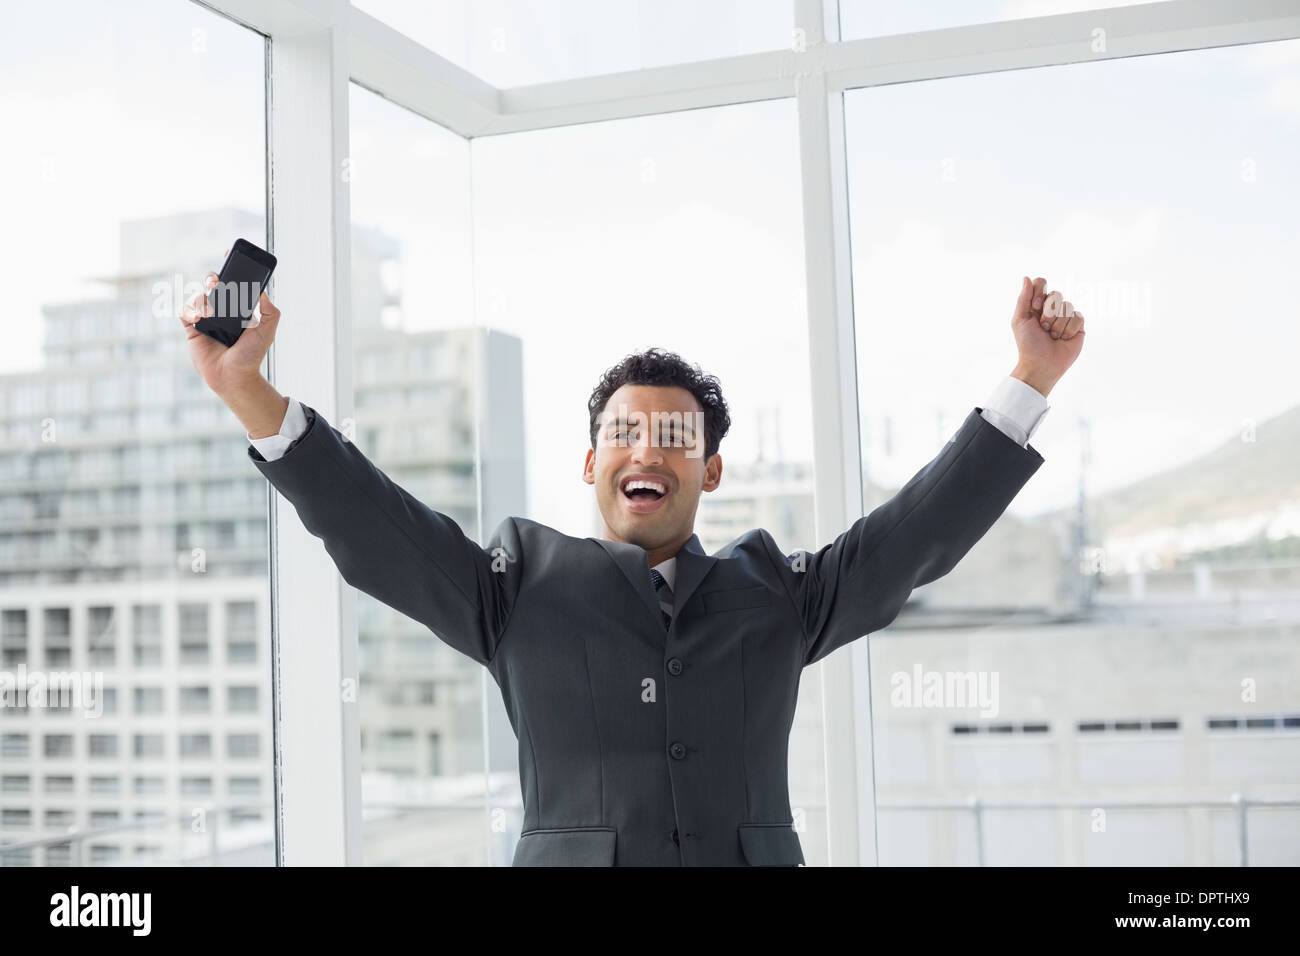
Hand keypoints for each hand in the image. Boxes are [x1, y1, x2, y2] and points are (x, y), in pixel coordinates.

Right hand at [179, 257, 280, 396]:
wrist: (234, 375)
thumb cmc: (251, 354)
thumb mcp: (267, 330)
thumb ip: (271, 310)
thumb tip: (264, 291)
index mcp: (238, 307)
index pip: (233, 283)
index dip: (230, 267)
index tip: (230, 253)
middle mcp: (221, 310)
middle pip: (212, 284)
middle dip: (212, 278)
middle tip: (216, 282)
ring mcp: (205, 318)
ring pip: (198, 296)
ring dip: (202, 299)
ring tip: (211, 312)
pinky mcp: (191, 328)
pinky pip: (185, 311)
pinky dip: (190, 310)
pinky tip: (200, 318)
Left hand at [1009, 275, 1084, 396]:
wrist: (1041, 364)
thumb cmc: (1028, 344)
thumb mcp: (1020, 320)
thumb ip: (1023, 298)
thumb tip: (1026, 277)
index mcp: (1037, 304)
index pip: (1041, 283)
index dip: (1039, 294)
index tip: (1034, 308)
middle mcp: (1052, 308)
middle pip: (1056, 294)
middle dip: (1048, 313)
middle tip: (1043, 328)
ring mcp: (1066, 316)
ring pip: (1067, 306)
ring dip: (1057, 324)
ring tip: (1052, 336)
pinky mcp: (1078, 326)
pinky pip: (1078, 316)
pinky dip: (1068, 329)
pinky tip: (1063, 339)